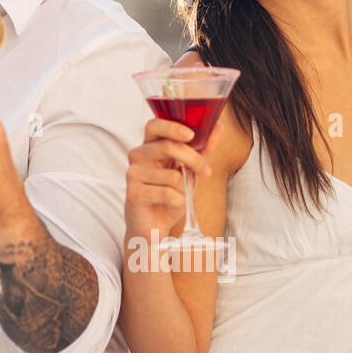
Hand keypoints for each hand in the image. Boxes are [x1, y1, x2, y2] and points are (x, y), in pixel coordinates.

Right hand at [124, 117, 217, 241]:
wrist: (153, 227)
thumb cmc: (170, 196)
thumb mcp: (190, 171)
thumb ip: (202, 150)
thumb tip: (218, 125)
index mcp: (149, 146)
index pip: (154, 125)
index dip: (172, 127)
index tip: (191, 135)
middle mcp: (137, 156)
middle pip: (167, 146)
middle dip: (193, 159)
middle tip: (206, 171)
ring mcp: (133, 173)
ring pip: (171, 175)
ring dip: (184, 189)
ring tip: (178, 196)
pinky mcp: (133, 192)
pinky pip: (166, 193)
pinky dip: (177, 201)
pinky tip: (171, 205)